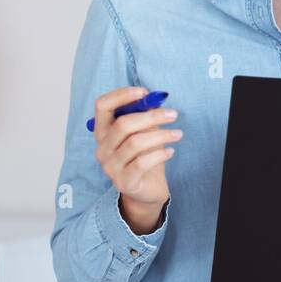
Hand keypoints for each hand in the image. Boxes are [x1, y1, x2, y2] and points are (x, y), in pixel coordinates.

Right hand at [91, 86, 182, 229]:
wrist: (147, 189)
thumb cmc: (144, 156)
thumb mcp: (144, 132)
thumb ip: (144, 116)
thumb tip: (155, 98)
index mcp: (103, 131)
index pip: (102, 106)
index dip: (121, 95)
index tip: (144, 92)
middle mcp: (102, 148)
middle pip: (122, 124)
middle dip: (151, 116)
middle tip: (173, 114)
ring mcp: (110, 167)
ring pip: (135, 143)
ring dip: (161, 135)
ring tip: (178, 134)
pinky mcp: (124, 182)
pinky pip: (142, 163)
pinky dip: (160, 154)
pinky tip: (171, 151)